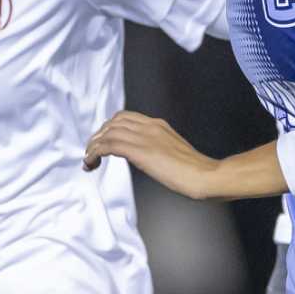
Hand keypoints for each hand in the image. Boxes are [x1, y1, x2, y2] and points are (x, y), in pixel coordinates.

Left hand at [83, 110, 218, 199]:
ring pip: (108, 132)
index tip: (104, 143)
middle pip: (113, 122)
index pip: (126, 117)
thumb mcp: (174, 153)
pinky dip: (95, 153)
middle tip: (92, 153)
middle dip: (99, 136)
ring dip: (94, 145)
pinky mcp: (140, 151)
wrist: (205, 175)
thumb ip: (159, 150)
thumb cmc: (195, 171)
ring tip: (89, 160)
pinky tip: (92, 163)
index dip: (109, 129)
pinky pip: (109, 145)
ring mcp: (145, 137)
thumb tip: (148, 159)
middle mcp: (150, 126)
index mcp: (158, 125)